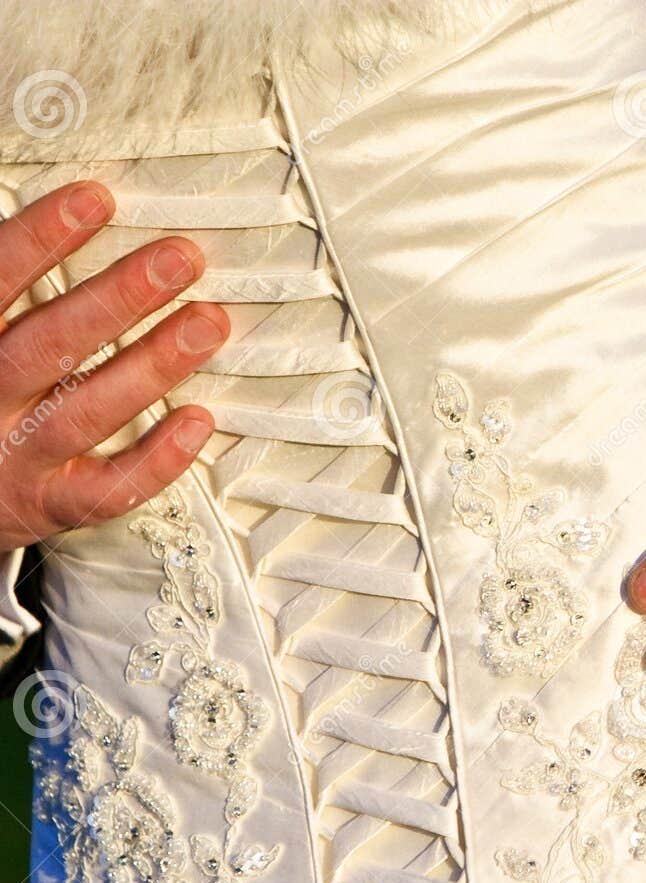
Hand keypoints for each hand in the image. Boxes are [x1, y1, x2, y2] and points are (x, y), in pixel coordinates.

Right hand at [0, 181, 222, 551]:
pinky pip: (108, 488)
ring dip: (153, 365)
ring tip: (208, 323)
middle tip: (180, 258)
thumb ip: (5, 289)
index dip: (40, 239)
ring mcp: (15, 457)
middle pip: (51, 345)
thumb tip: (63, 218)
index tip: (95, 199)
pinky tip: (198, 419)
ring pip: (87, 412)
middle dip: (120, 298)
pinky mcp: (50, 503)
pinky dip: (157, 458)